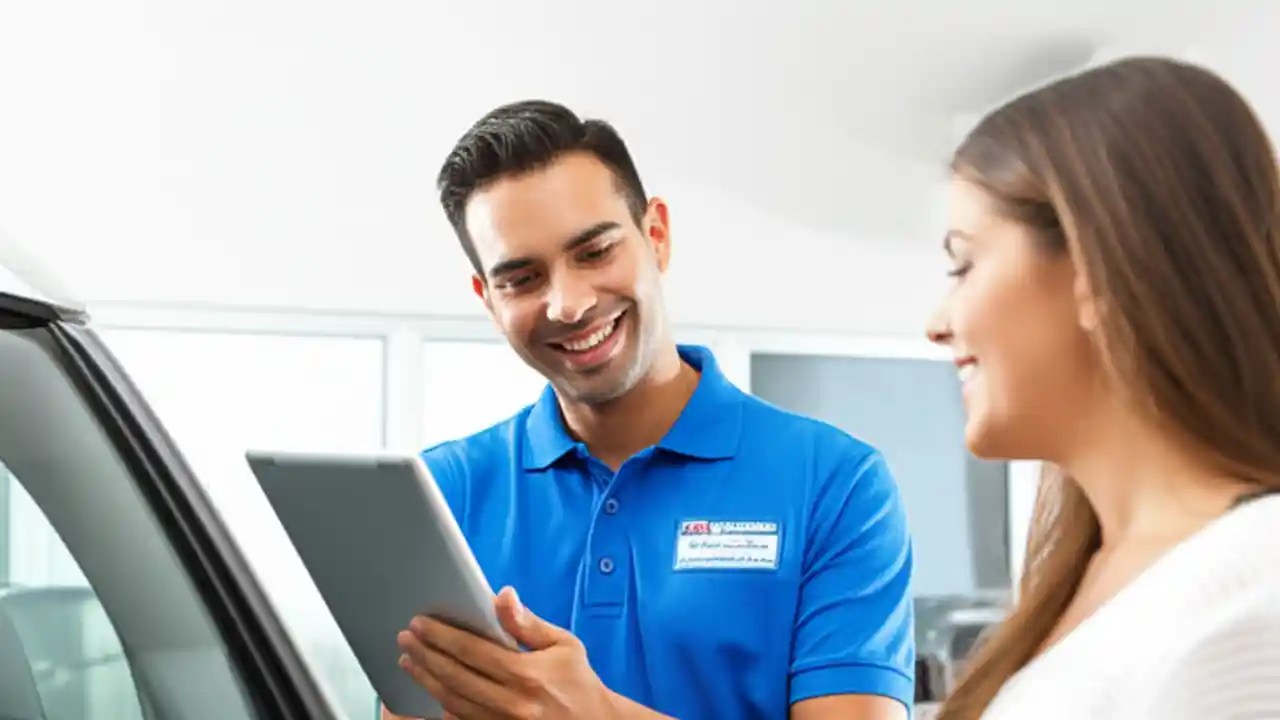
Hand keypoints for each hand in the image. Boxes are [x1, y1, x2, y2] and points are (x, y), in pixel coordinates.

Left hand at [397, 587, 619, 719]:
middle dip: (426, 655)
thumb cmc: (579, 683)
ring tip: (409, 660)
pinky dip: (441, 704)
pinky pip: (462, 719)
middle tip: (406, 638)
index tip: (421, 623)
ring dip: (426, 679)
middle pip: (455, 677)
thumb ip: (528, 623)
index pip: (473, 651)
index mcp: (528, 675)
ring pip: (452, 701)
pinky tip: (429, 688)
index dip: (443, 636)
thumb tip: (502, 596)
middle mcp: (512, 703)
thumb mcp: (563, 645)